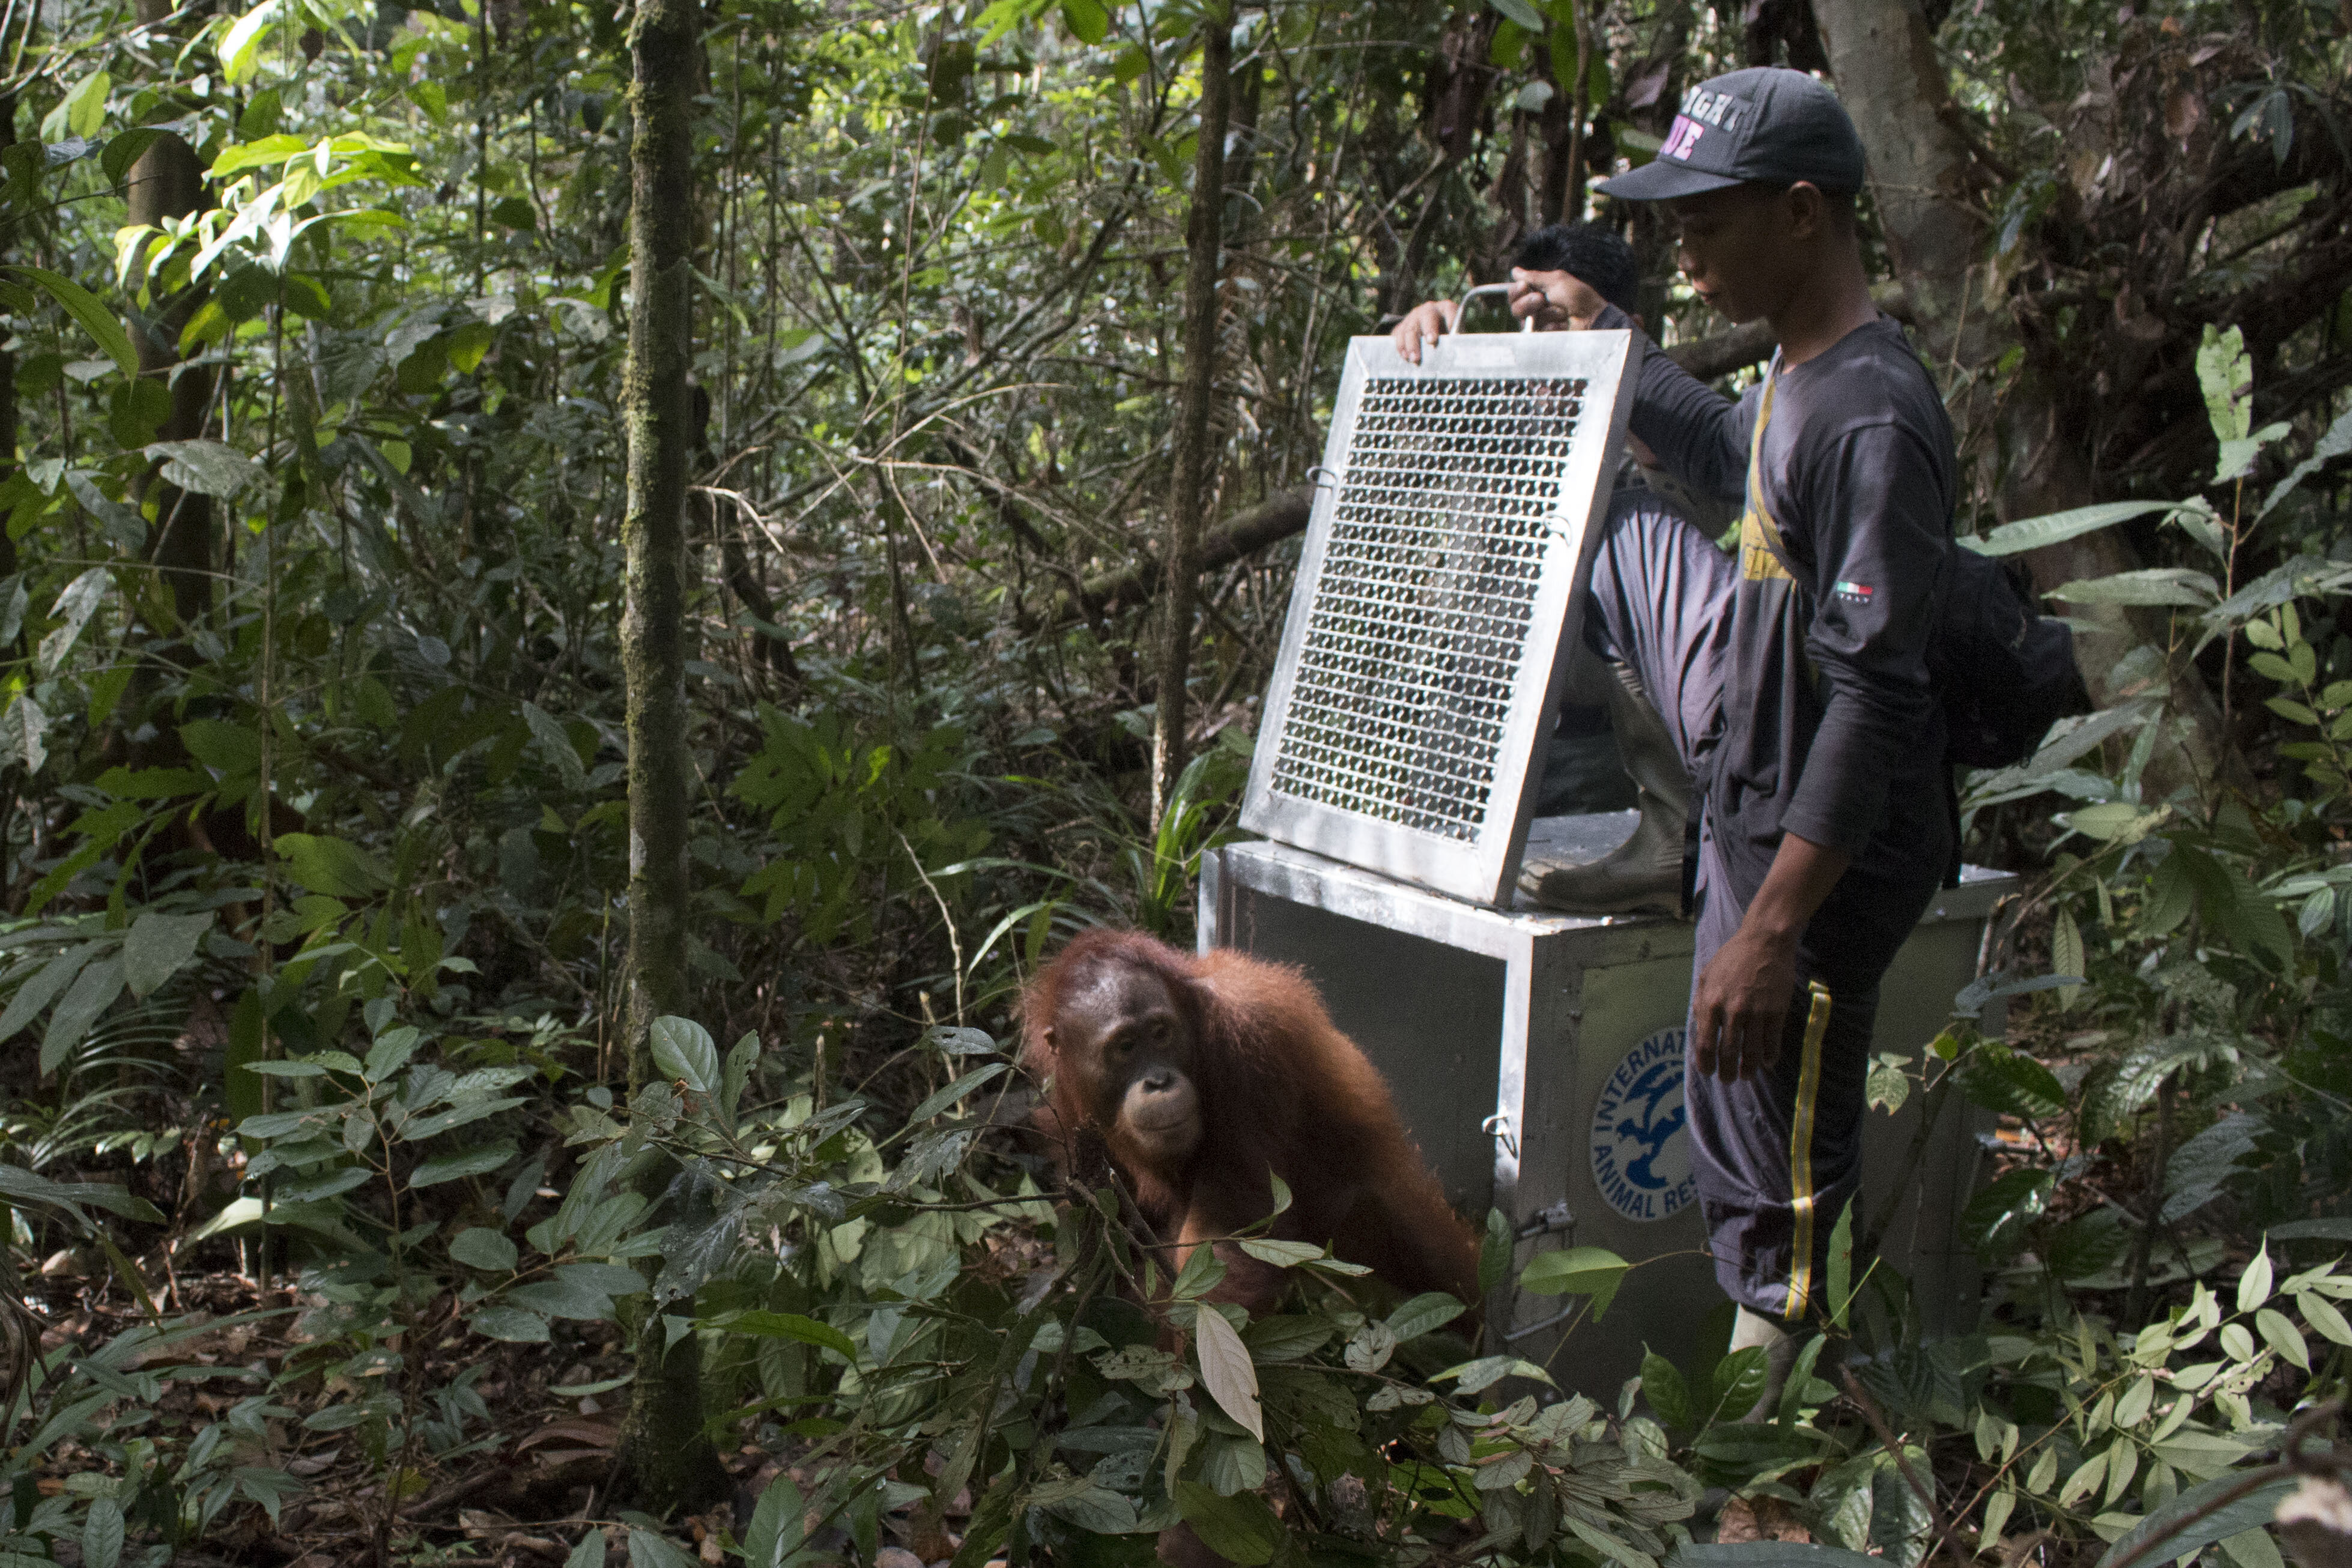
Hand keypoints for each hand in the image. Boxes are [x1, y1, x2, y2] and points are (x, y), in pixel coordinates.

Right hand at [1391, 300, 1455, 363]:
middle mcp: (1429, 309)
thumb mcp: (1453, 334)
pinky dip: (1402, 347)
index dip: (1451, 321)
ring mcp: (1414, 316)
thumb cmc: (1446, 334)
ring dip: (1412, 345)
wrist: (1427, 331)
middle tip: (1431, 342)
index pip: (1450, 310)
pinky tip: (1405, 357)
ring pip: (1411, 329)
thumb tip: (1456, 351)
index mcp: (1446, 308)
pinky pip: (1399, 335)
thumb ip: (1455, 340)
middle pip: (1427, 317)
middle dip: (1429, 329)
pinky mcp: (1402, 326)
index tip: (1452, 335)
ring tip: (1415, 359)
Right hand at [1509, 267, 1610, 330]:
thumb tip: (1515, 271)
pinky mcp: (1544, 337)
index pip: (1515, 293)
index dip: (1515, 290)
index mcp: (1537, 292)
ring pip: (1523, 321)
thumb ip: (1534, 277)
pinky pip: (1536, 333)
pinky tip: (1562, 324)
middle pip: (1515, 308)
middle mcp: (1535, 308)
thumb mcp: (1557, 281)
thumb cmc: (1578, 297)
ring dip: (1542, 314)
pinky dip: (1550, 326)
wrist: (1591, 318)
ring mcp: (1539, 324)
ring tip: (1559, 313)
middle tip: (1541, 300)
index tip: (1524, 286)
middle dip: (1526, 303)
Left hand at [1691, 921, 1800, 1081]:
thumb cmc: (1732, 958)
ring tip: (1746, 1076)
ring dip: (1749, 1069)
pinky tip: (1768, 1063)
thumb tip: (1698, 1030)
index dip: (1706, 1063)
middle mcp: (1732, 1011)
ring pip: (1752, 1052)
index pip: (1705, 1043)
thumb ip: (1701, 1003)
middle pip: (1728, 1053)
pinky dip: (1770, 1056)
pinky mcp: (1777, 1011)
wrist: (1764, 942)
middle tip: (1727, 1080)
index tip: (1708, 1072)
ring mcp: (1756, 1012)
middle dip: (1726, 1072)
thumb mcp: (1706, 976)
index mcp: (1710, 1002)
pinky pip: (1773, 1041)